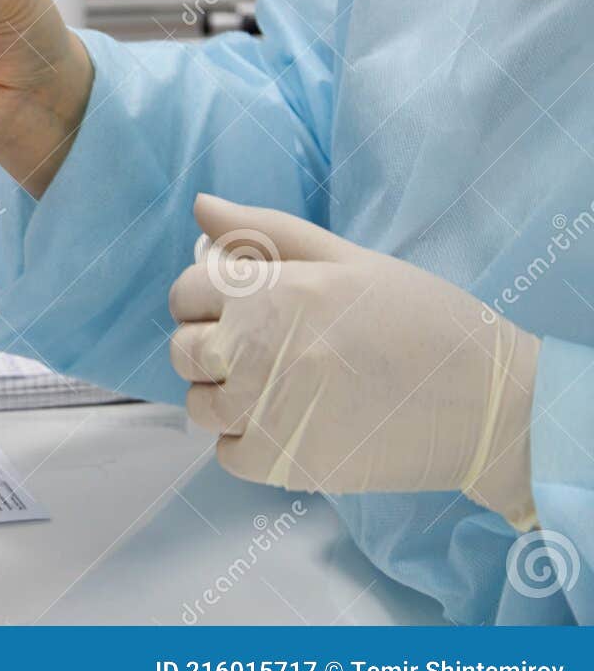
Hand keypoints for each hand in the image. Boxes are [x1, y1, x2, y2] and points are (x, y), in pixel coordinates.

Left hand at [168, 194, 540, 529]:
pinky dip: (247, 442)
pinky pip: (227, 453)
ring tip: (278, 385)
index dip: (206, 296)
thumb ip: (264, 233)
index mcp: (270, 292)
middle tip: (261, 347)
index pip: (186, 291)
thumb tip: (201, 206)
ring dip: (224, 395)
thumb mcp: (347, 259)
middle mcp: (256, 350)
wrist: (487, 402)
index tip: (238, 306)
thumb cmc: (421, 320)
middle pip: (184, 349)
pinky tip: (290, 422)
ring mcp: (265, 411)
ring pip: (199, 404)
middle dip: (209, 345)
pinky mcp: (282, 464)